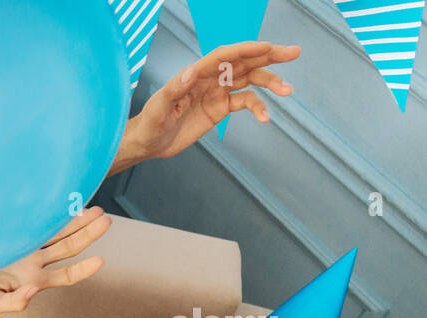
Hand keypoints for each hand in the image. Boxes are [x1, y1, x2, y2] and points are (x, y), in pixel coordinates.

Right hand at [0, 207, 111, 314]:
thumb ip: (12, 303)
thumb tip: (34, 292)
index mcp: (32, 280)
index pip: (66, 276)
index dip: (84, 269)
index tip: (101, 260)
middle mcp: (34, 262)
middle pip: (69, 248)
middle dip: (88, 234)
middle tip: (104, 220)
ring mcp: (27, 246)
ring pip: (59, 233)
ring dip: (78, 221)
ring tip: (97, 210)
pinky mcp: (15, 232)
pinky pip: (40, 221)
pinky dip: (55, 213)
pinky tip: (68, 202)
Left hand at [119, 41, 299, 166]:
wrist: (149, 142)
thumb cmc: (150, 122)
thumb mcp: (159, 106)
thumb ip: (174, 89)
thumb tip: (190, 72)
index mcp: (196, 73)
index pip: (225, 55)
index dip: (246, 50)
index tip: (266, 48)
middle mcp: (211, 78)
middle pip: (244, 62)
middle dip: (269, 56)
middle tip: (293, 52)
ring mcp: (218, 92)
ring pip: (250, 80)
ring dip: (270, 82)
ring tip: (287, 90)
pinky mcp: (221, 108)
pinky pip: (245, 103)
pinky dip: (258, 107)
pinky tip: (266, 117)